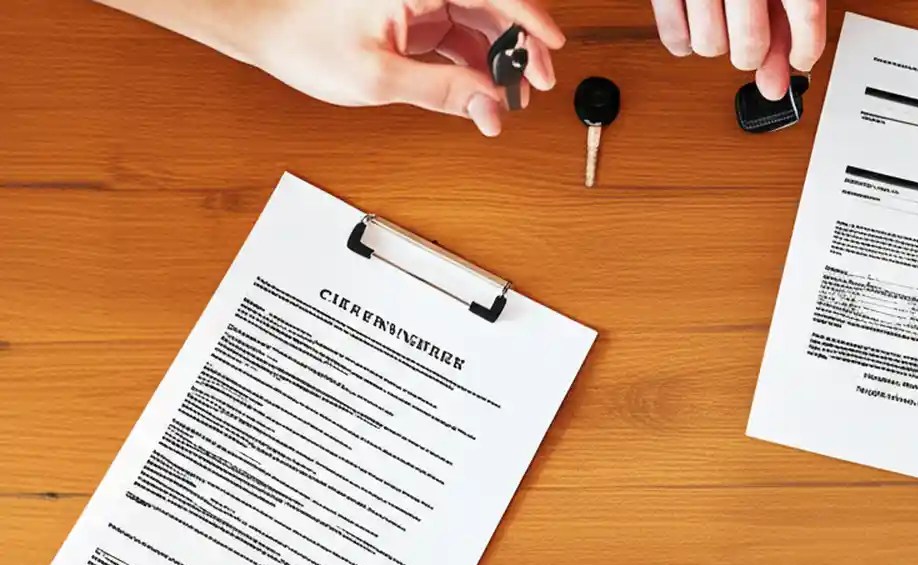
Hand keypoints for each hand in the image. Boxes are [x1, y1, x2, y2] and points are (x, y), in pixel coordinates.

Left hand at [96, 0, 564, 135]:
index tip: (553, 46)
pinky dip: (473, 68)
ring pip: (479, 28)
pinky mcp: (413, 21)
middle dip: (519, 49)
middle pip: (493, 11)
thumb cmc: (306, 41)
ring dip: (497, 63)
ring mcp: (420, 3)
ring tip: (509, 99)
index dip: (530, 20)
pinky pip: (458, 40)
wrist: (268, 35)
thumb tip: (488, 106)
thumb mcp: (379, 76)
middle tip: (535, 85)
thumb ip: (440, 92)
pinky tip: (481, 93)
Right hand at [649, 0, 825, 100]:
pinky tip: (693, 27)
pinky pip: (674, 37)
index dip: (805, 47)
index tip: (800, 59)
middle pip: (749, 45)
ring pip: (710, 46)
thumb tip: (786, 75)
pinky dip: (683, 43)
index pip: (805, 16)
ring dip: (717, 45)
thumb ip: (788, 20)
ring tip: (719, 24)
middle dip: (752, 54)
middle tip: (749, 42)